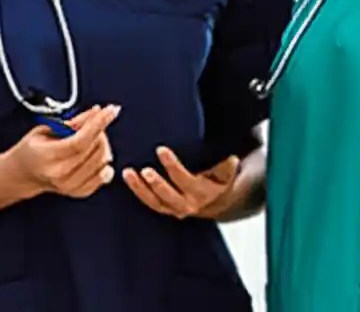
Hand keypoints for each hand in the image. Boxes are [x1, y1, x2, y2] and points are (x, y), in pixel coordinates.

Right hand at [5, 105, 120, 198]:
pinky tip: (95, 154)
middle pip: (94, 150)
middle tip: (93, 122)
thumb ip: (72, 122)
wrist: (23, 174)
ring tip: (91, 138)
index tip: (111, 110)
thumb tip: (96, 112)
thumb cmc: (32, 149)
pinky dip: (105, 162)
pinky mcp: (80, 192)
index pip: (80, 141)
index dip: (98, 124)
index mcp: (47, 157)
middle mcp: (60, 175)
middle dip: (100, 130)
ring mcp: (71, 186)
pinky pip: (105, 176)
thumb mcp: (45, 128)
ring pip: (103, 162)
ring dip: (103, 145)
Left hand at [123, 148, 239, 219]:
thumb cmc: (218, 181)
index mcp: (200, 193)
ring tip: (127, 172)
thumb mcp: (225, 174)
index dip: (172, 165)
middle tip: (143, 170)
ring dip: (139, 188)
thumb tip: (232, 160)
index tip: (160, 150)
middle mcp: (186, 204)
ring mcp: (173, 208)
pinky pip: (149, 202)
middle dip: (155, 183)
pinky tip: (127, 178)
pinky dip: (137, 192)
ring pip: (154, 201)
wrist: (215, 203)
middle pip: (167, 195)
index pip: (184, 179)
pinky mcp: (164, 209)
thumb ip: (227, 168)